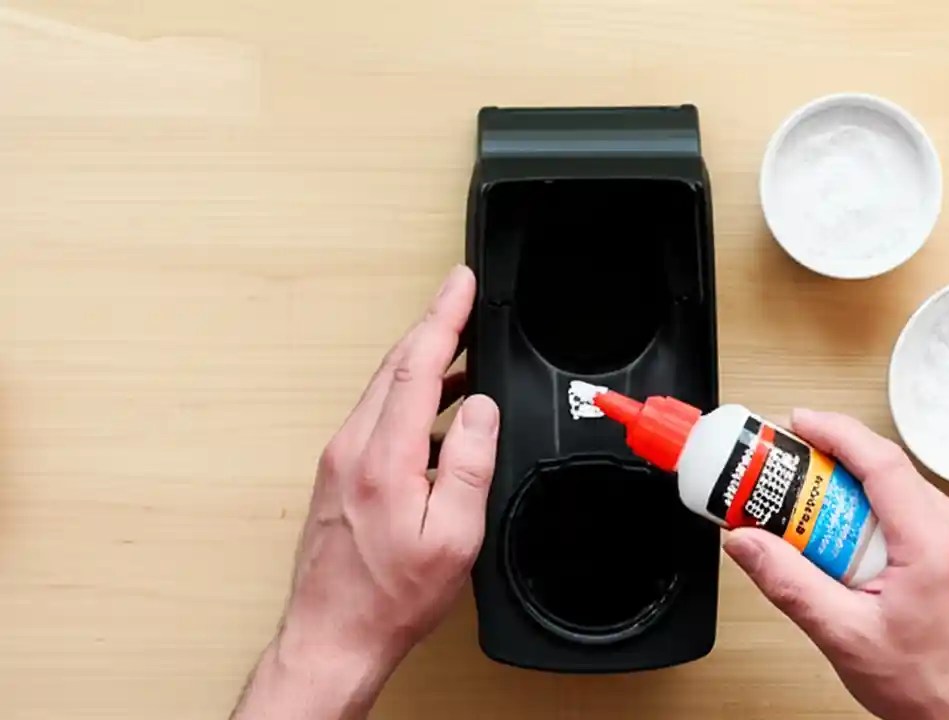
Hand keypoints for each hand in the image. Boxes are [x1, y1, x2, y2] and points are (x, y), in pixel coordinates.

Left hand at [233, 265, 498, 718]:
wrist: (331, 638)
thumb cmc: (389, 598)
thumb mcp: (453, 537)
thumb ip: (471, 464)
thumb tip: (482, 410)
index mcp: (384, 457)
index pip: (417, 365)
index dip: (444, 317)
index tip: (461, 284)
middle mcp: (352, 448)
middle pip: (395, 366)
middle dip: (433, 324)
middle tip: (462, 296)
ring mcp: (338, 459)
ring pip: (383, 388)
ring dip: (421, 359)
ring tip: (460, 346)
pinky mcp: (336, 474)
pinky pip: (375, 415)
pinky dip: (408, 394)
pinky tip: (436, 407)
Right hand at [723, 409, 948, 719]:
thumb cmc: (926, 683)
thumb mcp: (843, 635)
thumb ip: (789, 584)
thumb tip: (746, 542)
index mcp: (932, 543)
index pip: (881, 462)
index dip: (834, 432)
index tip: (796, 423)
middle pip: (880, 468)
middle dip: (824, 461)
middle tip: (778, 470)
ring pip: (888, 486)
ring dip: (840, 488)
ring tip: (795, 507)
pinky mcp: (947, 546)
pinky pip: (898, 508)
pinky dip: (859, 509)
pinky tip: (830, 535)